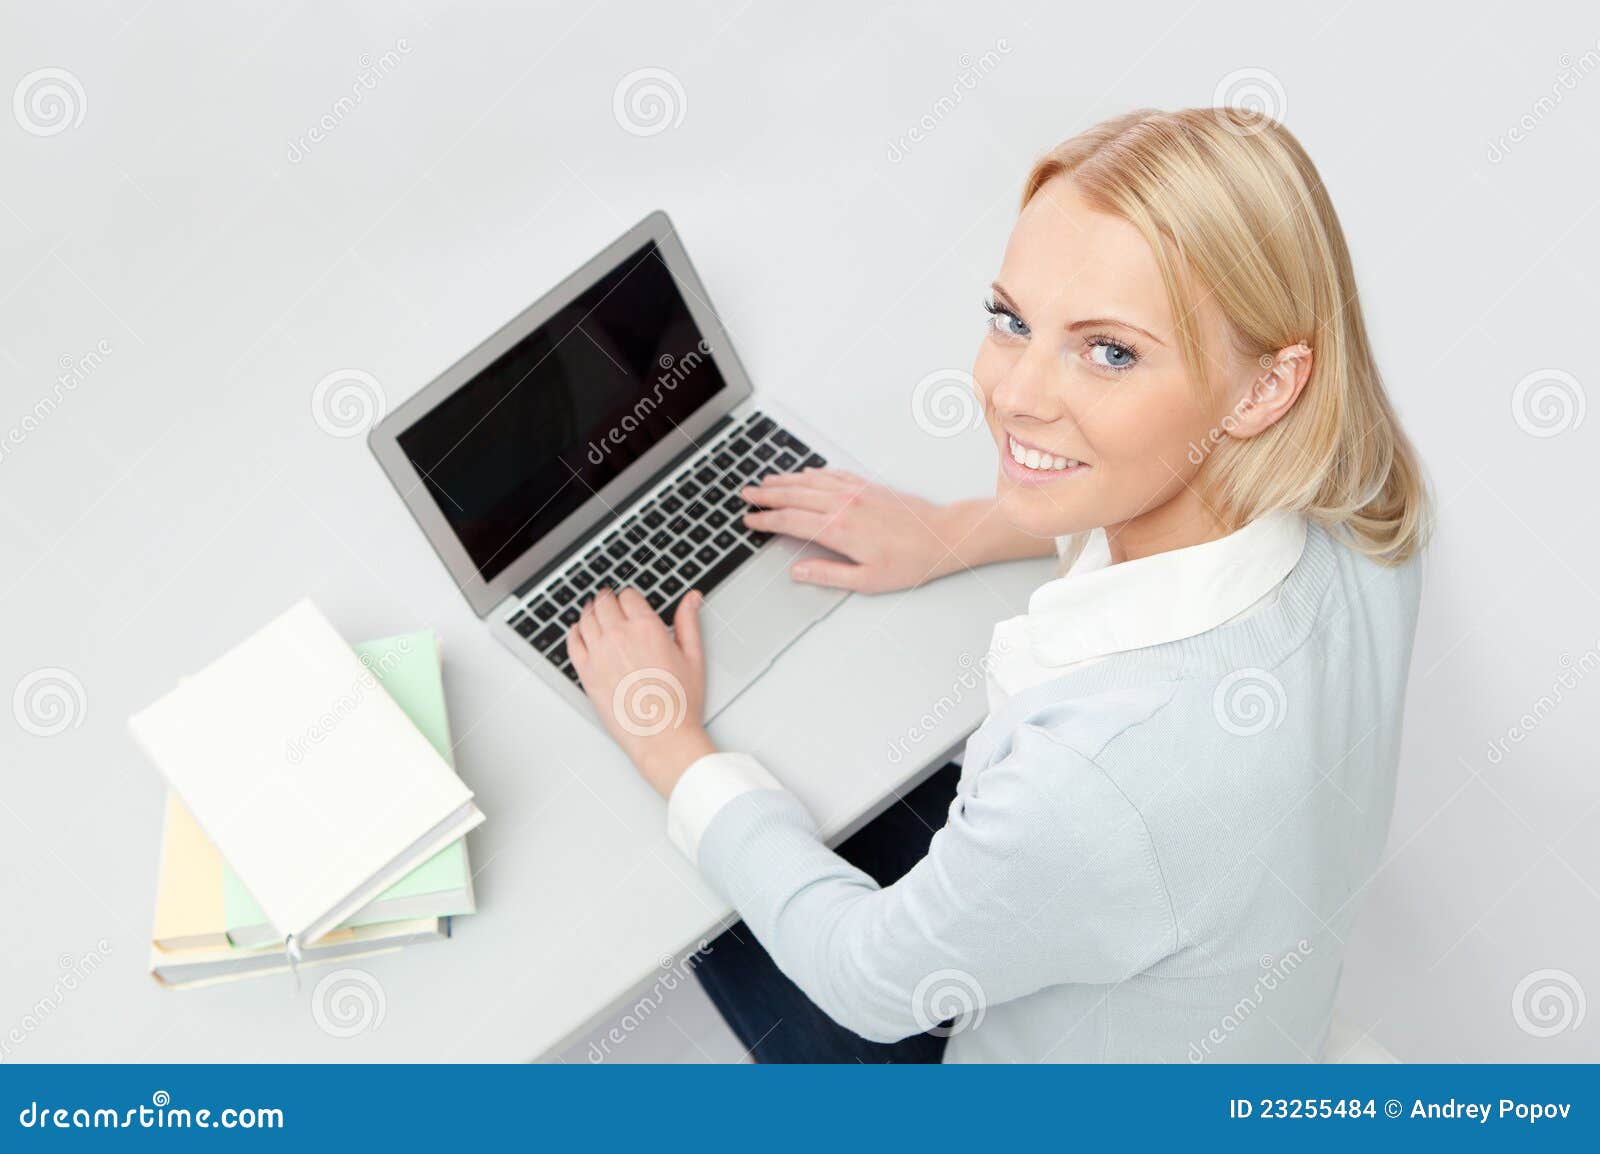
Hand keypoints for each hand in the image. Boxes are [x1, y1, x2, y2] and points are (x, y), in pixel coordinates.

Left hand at [567, 587, 715, 796]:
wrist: (662, 736)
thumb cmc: (679, 702)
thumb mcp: (693, 656)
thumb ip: (689, 622)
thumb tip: (691, 598)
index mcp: (646, 628)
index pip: (628, 596)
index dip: (629, 596)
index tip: (629, 601)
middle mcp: (619, 636)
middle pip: (604, 603)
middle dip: (608, 599)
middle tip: (609, 600)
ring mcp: (599, 654)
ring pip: (586, 619)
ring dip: (590, 611)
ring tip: (593, 611)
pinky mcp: (586, 673)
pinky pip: (572, 643)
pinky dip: (574, 632)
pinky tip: (578, 631)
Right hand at [740, 468, 969, 592]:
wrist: (943, 536)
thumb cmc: (910, 561)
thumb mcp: (867, 581)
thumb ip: (828, 575)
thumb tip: (798, 572)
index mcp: (839, 530)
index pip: (790, 521)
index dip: (766, 521)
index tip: (749, 521)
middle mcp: (844, 505)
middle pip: (794, 496)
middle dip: (766, 495)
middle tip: (746, 495)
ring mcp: (856, 492)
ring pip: (810, 482)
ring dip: (784, 480)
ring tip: (765, 482)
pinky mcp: (868, 486)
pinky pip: (832, 475)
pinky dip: (812, 473)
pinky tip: (804, 474)